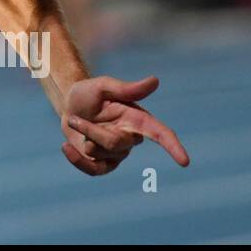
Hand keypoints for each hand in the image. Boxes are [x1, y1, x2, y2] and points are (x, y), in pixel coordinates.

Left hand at [61, 75, 189, 175]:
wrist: (69, 105)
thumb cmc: (89, 92)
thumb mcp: (103, 85)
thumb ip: (127, 88)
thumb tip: (155, 80)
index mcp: (137, 119)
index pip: (160, 133)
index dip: (172, 146)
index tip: (184, 161)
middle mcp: (131, 138)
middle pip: (114, 143)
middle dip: (91, 131)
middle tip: (76, 118)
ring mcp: (117, 153)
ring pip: (100, 154)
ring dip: (82, 138)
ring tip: (76, 123)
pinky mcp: (102, 164)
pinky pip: (92, 170)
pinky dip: (76, 160)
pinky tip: (65, 147)